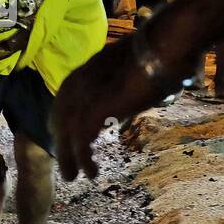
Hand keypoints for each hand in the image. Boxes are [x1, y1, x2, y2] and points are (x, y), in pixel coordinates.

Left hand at [52, 33, 186, 179]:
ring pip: (66, 134)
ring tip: (74, 177)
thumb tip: (130, 97)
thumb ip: (122, 86)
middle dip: (62, 144)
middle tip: (67, 164)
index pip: (63, 102)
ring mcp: (85, 95)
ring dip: (69, 158)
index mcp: (85, 71)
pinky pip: (81, 142)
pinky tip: (91, 172)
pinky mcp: (96, 109)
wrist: (164, 45)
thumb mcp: (130, 71)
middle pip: (59, 119)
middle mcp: (78, 82)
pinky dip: (83, 160)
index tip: (67, 140)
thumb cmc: (158, 54)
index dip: (63, 123)